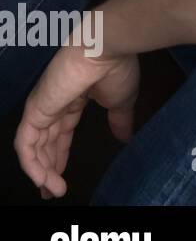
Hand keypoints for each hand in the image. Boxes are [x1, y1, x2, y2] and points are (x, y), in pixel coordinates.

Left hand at [14, 46, 139, 198]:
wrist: (107, 48)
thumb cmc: (117, 69)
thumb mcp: (122, 102)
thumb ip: (119, 121)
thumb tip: (126, 138)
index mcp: (74, 101)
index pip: (61, 135)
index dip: (60, 158)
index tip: (62, 180)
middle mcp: (54, 105)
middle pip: (45, 144)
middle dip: (47, 170)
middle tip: (52, 192)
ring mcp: (42, 107)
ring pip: (34, 147)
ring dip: (42, 171)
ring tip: (53, 190)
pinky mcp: (35, 110)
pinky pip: (26, 143)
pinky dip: (32, 163)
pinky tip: (42, 179)